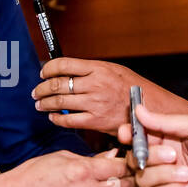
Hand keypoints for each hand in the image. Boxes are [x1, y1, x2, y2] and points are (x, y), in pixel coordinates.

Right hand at [6, 150, 145, 186]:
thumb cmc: (33, 178)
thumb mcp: (63, 157)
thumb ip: (92, 158)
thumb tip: (113, 155)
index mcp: (81, 171)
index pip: (121, 166)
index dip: (130, 163)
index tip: (131, 162)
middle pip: (128, 186)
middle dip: (136, 180)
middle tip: (138, 177)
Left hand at [32, 58, 187, 133]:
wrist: (150, 109)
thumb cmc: (132, 89)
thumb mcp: (114, 70)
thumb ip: (91, 71)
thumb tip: (68, 72)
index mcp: (98, 68)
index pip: (64, 64)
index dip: (48, 69)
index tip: (43, 73)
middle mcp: (95, 85)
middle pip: (58, 84)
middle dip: (42, 88)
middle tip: (37, 92)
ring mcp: (94, 104)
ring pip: (60, 102)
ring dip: (45, 103)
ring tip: (40, 104)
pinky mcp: (95, 121)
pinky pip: (68, 120)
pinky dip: (57, 119)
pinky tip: (53, 117)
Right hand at [116, 103, 187, 186]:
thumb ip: (163, 121)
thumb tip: (138, 109)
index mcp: (172, 142)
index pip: (141, 139)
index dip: (131, 136)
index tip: (126, 133)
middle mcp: (169, 163)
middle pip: (138, 160)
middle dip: (151, 156)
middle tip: (172, 155)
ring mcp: (172, 185)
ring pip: (145, 180)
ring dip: (166, 175)